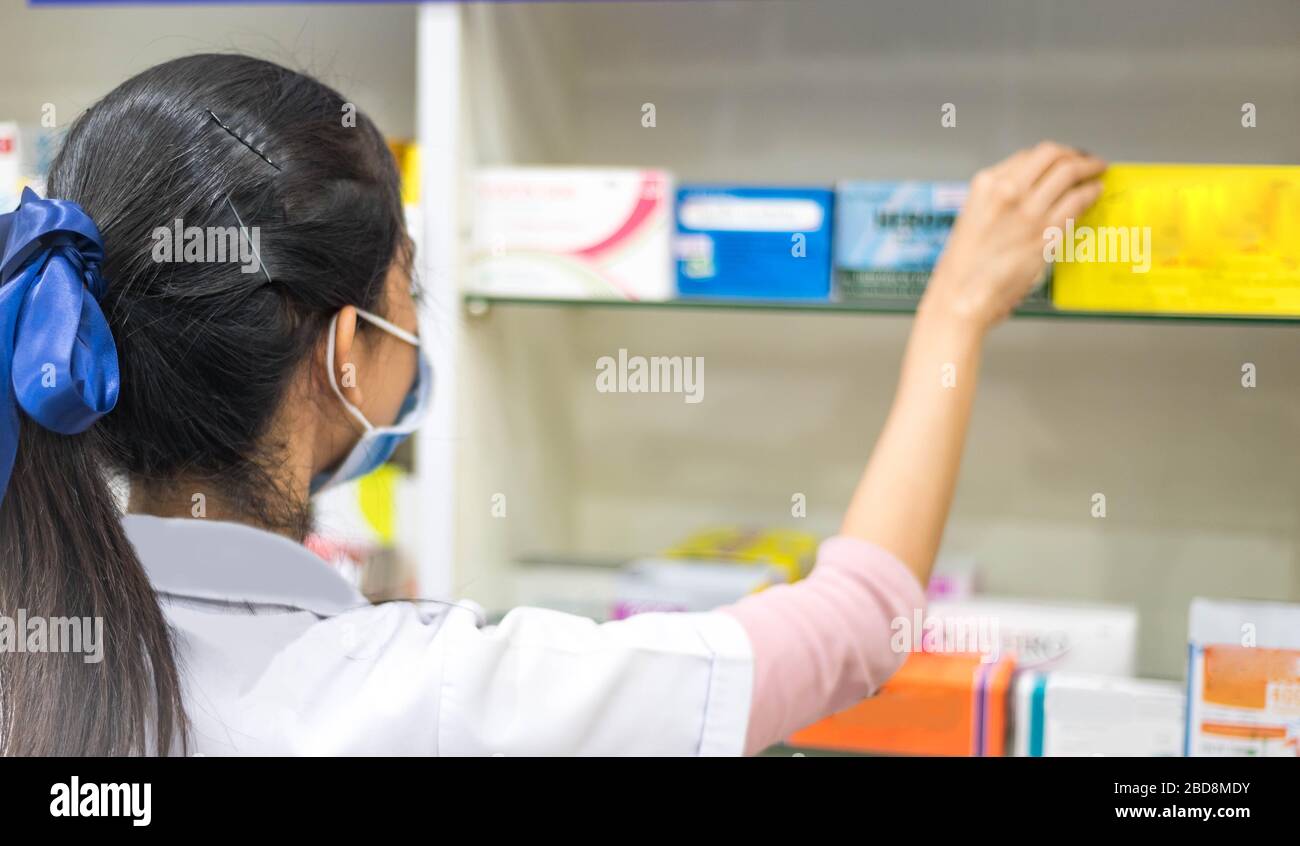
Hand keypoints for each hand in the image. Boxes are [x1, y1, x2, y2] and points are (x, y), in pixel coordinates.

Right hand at [922, 142, 1106, 333]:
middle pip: (1052, 155)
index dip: (1051, 156)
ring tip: (1096, 174)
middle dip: (1074, 155)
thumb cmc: (964, 267)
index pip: (1027, 155)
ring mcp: (1028, 210)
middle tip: (1086, 162)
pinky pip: (1077, 201)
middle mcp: (1007, 190)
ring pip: (1069, 173)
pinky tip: (1094, 194)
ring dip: (1089, 169)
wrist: (961, 297)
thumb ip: (1000, 200)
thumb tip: (1032, 193)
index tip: (1062, 160)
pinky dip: (1091, 193)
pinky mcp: (1046, 233)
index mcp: (985, 185)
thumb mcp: (974, 218)